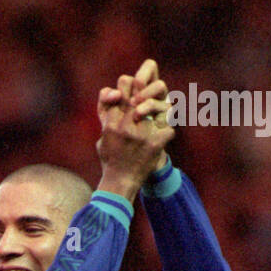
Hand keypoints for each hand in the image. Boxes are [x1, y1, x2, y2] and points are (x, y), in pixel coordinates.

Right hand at [96, 62, 173, 200]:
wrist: (120, 183)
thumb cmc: (110, 160)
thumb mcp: (102, 138)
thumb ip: (106, 117)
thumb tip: (113, 93)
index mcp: (111, 123)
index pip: (121, 91)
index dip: (128, 86)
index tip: (132, 93)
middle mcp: (126, 126)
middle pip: (139, 96)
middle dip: (144, 94)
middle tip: (146, 102)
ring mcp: (142, 134)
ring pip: (158, 108)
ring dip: (160, 111)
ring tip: (156, 119)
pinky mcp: (155, 144)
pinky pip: (168, 129)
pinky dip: (167, 132)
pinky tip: (162, 137)